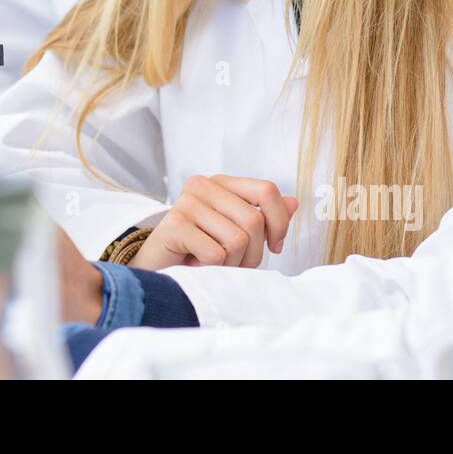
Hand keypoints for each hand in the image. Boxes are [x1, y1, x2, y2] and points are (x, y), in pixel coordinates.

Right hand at [130, 175, 297, 270]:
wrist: (158, 270)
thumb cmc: (199, 252)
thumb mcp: (237, 233)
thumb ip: (265, 216)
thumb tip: (295, 203)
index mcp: (221, 183)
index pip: (267, 190)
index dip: (279, 222)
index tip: (276, 246)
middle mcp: (203, 185)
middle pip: (254, 220)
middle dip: (254, 253)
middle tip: (235, 264)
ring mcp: (186, 202)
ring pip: (238, 240)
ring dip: (232, 264)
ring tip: (214, 265)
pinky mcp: (174, 224)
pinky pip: (217, 254)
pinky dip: (213, 269)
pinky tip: (198, 266)